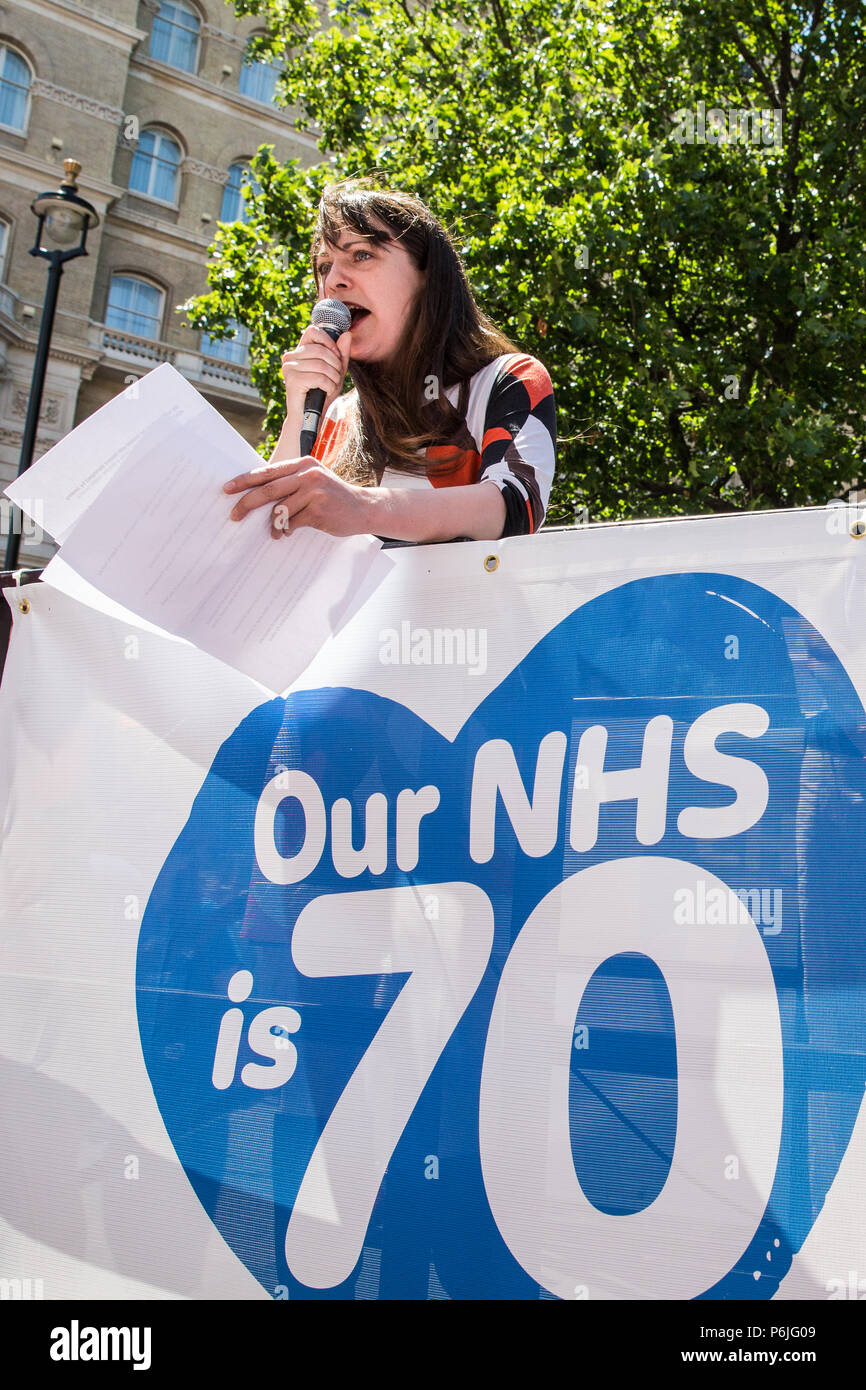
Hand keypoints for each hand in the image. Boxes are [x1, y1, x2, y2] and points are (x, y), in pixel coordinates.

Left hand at [223, 456, 373, 537]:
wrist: (363, 508)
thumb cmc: (332, 496)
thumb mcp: (312, 481)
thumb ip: (289, 484)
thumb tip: (257, 496)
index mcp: (302, 464)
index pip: (267, 471)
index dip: (244, 480)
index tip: (227, 489)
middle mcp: (308, 474)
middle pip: (268, 490)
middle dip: (247, 503)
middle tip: (234, 515)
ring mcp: (314, 491)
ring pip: (280, 509)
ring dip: (272, 525)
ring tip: (274, 532)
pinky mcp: (319, 510)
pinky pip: (293, 523)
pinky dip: (287, 530)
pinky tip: (288, 533)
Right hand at [280, 324, 351, 420]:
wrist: (311, 416)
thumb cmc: (322, 393)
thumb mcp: (336, 371)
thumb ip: (341, 353)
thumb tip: (347, 334)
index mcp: (299, 351)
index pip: (312, 331)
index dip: (328, 341)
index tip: (336, 356)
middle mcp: (291, 356)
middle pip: (321, 350)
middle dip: (335, 365)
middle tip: (336, 377)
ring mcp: (289, 367)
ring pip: (322, 364)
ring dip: (333, 377)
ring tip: (332, 386)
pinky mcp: (292, 380)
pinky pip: (319, 377)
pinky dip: (329, 386)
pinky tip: (326, 391)